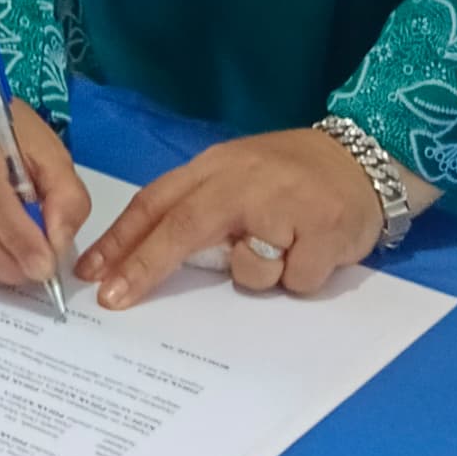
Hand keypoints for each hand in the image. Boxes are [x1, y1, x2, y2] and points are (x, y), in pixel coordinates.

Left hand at [80, 125, 424, 310]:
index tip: (90, 272)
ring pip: (247, 269)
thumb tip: (145, 259)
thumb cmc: (291, 175)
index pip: (156, 202)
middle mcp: (242, 182)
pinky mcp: (322, 230)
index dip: (120, 238)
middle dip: (144, 267)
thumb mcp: (237, 176)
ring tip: (287, 244)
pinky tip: (316, 248)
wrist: (365, 157)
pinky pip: (294, 280)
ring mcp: (282, 205)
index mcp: (214, 169)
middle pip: (182, 228)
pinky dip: (301, 276)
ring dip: (261, 272)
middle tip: (114, 298)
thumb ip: (199, 209)